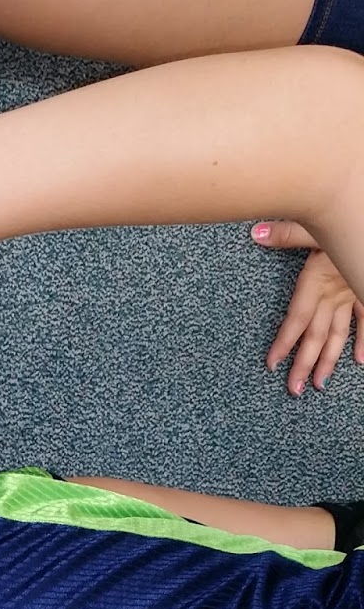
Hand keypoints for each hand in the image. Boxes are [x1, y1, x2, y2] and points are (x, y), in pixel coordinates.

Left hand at [252, 220, 363, 393]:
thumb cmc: (348, 219)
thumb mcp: (316, 224)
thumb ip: (287, 232)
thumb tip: (255, 233)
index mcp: (317, 281)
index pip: (296, 320)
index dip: (283, 343)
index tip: (272, 364)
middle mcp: (334, 294)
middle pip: (316, 336)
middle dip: (304, 364)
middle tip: (294, 389)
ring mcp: (352, 295)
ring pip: (339, 334)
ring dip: (329, 360)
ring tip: (319, 384)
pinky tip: (360, 360)